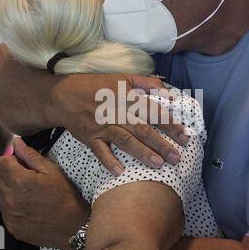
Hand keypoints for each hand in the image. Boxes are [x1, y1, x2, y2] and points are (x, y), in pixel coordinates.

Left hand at [0, 134, 88, 248]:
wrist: (73, 228)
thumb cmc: (65, 197)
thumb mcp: (52, 171)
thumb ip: (30, 156)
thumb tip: (16, 143)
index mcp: (19, 181)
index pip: (0, 163)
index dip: (11, 161)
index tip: (21, 165)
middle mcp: (10, 198)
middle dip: (9, 175)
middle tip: (27, 180)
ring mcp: (9, 214)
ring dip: (9, 191)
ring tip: (28, 195)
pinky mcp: (11, 226)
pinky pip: (5, 211)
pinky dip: (12, 207)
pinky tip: (28, 208)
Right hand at [51, 73, 188, 174]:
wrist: (64, 95)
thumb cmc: (96, 86)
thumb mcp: (122, 77)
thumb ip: (147, 83)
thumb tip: (169, 93)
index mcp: (126, 97)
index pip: (152, 111)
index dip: (169, 123)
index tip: (184, 135)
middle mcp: (116, 112)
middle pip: (142, 129)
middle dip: (161, 143)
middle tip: (177, 157)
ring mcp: (102, 126)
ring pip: (125, 140)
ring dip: (142, 152)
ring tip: (158, 164)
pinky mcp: (90, 138)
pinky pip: (100, 151)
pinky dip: (109, 161)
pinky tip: (120, 172)